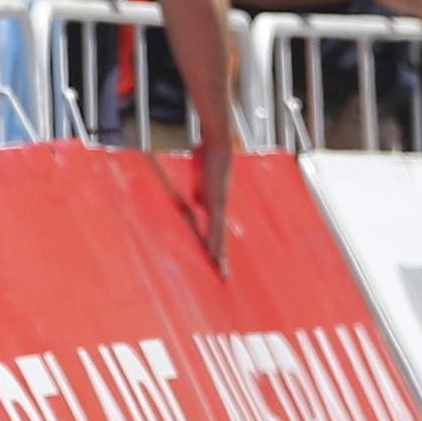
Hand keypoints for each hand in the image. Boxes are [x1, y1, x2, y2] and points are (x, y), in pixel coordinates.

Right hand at [194, 133, 233, 272]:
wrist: (217, 145)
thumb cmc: (207, 158)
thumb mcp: (200, 181)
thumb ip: (199, 195)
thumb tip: (197, 206)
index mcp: (214, 204)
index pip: (215, 230)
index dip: (216, 246)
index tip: (217, 262)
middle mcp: (220, 207)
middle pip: (221, 237)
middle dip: (222, 257)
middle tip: (224, 276)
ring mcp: (220, 204)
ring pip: (220, 235)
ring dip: (220, 253)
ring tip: (221, 271)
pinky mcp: (216, 200)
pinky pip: (215, 224)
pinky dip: (215, 239)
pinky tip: (215, 252)